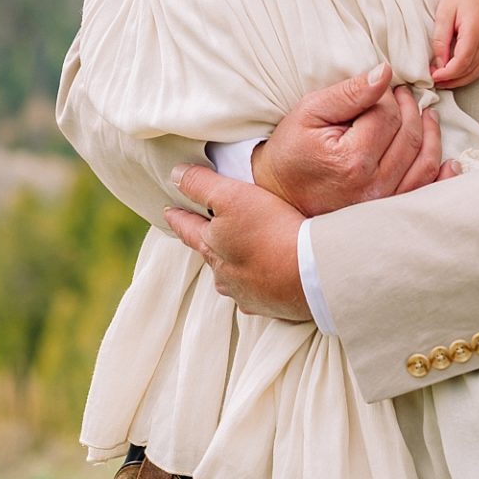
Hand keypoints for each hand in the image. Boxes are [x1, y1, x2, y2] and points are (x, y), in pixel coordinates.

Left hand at [165, 165, 309, 319]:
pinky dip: (258, 281)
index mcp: (211, 247)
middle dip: (208, 242)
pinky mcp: (270, 304)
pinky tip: (267, 275)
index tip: (168, 211)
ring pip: (231, 277)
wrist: (309, 272)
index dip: (178, 217)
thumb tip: (175, 175)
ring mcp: (246, 293)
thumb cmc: (268, 229)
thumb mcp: (231, 195)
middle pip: (209, 254)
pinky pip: (258, 291)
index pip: (187, 229)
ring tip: (239, 254)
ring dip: (233, 264)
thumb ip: (201, 184)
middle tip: (205, 232)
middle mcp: (223, 275)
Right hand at [251, 61, 455, 214]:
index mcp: (351, 160)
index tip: (380, 88)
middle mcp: (371, 186)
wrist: (278, 195)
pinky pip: (424, 193)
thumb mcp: (309, 112)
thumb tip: (385, 73)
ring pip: (424, 163)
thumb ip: (349, 92)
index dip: (387, 95)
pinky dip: (442, 176)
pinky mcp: (386, 215)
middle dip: (409, 109)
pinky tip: (449, 161)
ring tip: (425, 114)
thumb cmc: (291, 151)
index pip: (387, 116)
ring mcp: (381, 205)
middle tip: (403, 94)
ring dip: (430, 133)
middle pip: (409, 137)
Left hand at [430, 0, 478, 88]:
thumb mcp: (443, 15)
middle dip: (452, 80)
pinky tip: (454, 72)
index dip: (447, 74)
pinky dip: (468, 72)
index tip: (433, 76)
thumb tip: (438, 65)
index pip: (462, 62)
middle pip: (471, 70)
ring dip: (460, 79)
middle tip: (435, 82)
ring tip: (442, 80)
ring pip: (478, 71)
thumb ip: (440, 40)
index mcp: (476, 30)